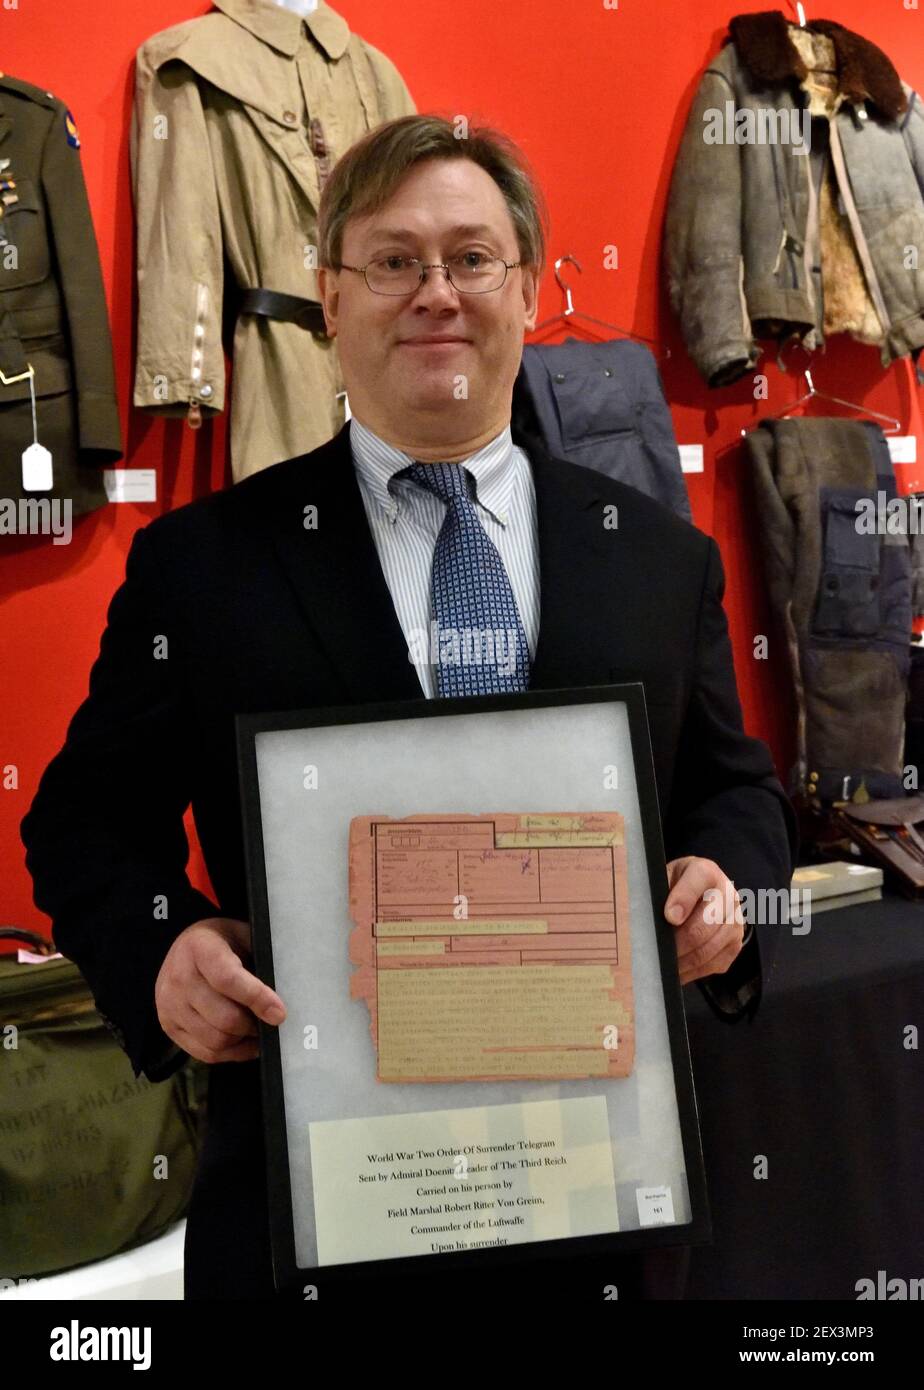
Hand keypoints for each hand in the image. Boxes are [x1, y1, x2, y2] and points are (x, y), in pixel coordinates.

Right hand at [154, 917, 286, 1063]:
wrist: (186, 947)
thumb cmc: (223, 942)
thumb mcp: (242, 936)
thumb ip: (260, 961)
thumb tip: (284, 998)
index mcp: (199, 948)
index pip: (228, 980)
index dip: (257, 998)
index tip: (280, 1013)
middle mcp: (178, 977)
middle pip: (223, 1018)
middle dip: (254, 1025)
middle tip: (270, 1021)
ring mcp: (169, 1004)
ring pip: (215, 1040)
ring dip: (243, 1040)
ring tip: (256, 1029)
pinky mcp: (168, 1025)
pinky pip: (204, 1053)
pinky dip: (231, 1053)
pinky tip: (245, 1042)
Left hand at [664, 857, 744, 985]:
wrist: (699, 891)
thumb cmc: (674, 886)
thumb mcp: (664, 877)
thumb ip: (661, 891)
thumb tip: (665, 916)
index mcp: (706, 872)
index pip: (697, 883)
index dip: (682, 901)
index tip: (668, 917)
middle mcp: (728, 894)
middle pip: (705, 925)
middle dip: (679, 942)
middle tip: (659, 953)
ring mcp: (736, 921)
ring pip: (709, 949)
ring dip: (684, 961)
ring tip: (664, 966)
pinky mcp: (735, 944)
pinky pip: (715, 963)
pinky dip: (693, 971)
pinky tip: (676, 970)